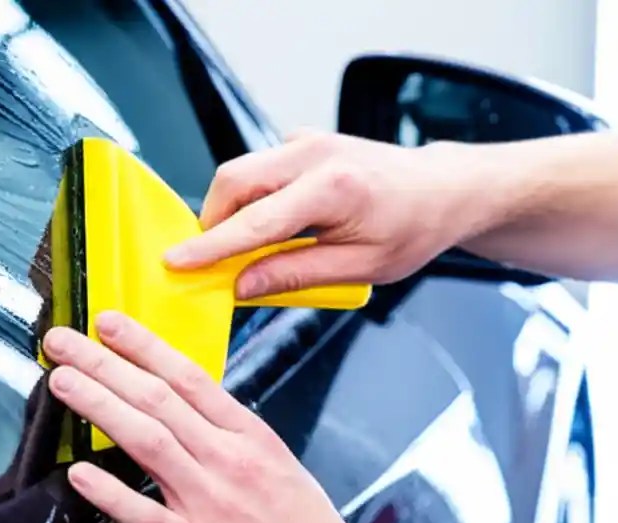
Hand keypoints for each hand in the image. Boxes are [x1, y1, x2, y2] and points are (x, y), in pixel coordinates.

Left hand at [41, 310, 385, 522]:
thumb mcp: (282, 472)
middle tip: (62, 340)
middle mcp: (229, 462)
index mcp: (252, 440)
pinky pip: (145, 515)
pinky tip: (78, 472)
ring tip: (61, 381)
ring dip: (98, 405)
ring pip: (146, 440)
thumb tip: (195, 420)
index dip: (144, 346)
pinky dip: (110, 492)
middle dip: (103, 362)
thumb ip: (237, 444)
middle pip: (157, 398)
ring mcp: (212, 504)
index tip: (109, 322)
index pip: (189, 378)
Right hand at [163, 130, 513, 298]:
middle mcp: (314, 155)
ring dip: (231, 211)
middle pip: (233, 181)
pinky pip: (259, 169)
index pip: (254, 222)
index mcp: (332, 188)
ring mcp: (307, 142)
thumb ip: (297, 274)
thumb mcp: (361, 267)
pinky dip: (251, 199)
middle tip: (210, 262)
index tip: (176, 262)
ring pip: (241, 172)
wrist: (441, 190)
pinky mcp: (303, 142)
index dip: (210, 246)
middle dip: (212, 222)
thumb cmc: (412, 228)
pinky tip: (271, 225)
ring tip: (244, 249)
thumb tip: (243, 285)